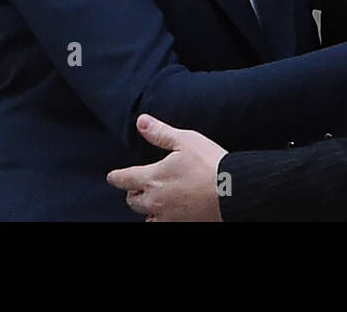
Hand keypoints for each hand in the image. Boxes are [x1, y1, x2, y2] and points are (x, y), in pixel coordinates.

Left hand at [105, 115, 227, 221]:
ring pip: (146, 216)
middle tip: (136, 187)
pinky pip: (161, 225)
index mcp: (153, 178)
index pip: (125, 179)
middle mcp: (155, 201)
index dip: (116, 177)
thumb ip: (160, 133)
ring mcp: (167, 217)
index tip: (112, 176)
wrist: (234, 191)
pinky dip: (160, 219)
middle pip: (133, 200)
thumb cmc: (210, 164)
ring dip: (146, 209)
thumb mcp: (186, 140)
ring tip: (152, 201)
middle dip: (133, 192)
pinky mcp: (181, 225)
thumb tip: (141, 122)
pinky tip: (167, 214)